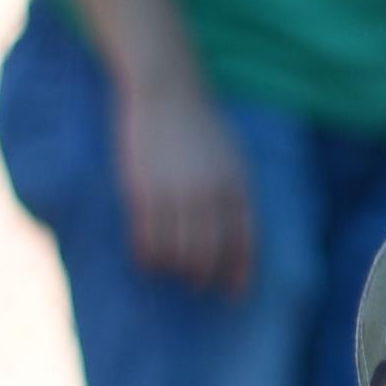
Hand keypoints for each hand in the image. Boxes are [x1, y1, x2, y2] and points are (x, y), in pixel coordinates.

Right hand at [114, 73, 256, 298]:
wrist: (166, 91)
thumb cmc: (202, 124)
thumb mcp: (234, 156)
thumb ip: (236, 192)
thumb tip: (237, 231)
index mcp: (236, 185)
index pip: (244, 241)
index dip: (240, 271)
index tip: (235, 293)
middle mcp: (208, 193)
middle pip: (209, 252)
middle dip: (204, 276)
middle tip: (198, 286)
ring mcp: (174, 191)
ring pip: (177, 250)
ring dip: (175, 269)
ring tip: (170, 272)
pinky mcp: (142, 188)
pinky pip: (147, 235)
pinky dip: (147, 255)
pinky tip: (146, 261)